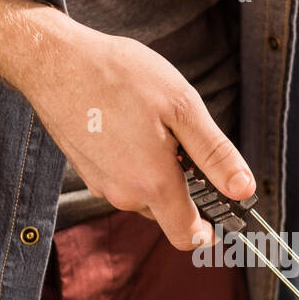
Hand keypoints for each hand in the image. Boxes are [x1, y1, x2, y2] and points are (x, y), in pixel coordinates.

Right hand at [7, 8, 254, 249]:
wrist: (55, 62)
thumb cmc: (119, 78)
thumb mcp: (182, 107)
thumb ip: (215, 154)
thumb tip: (243, 189)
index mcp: (153, 185)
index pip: (187, 237)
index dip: (210, 231)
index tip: (222, 211)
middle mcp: (124, 195)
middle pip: (167, 211)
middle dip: (184, 186)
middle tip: (185, 140)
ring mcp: (101, 185)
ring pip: (144, 192)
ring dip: (157, 171)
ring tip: (153, 124)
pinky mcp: (86, 171)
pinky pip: (123, 177)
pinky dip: (134, 160)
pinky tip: (129, 123)